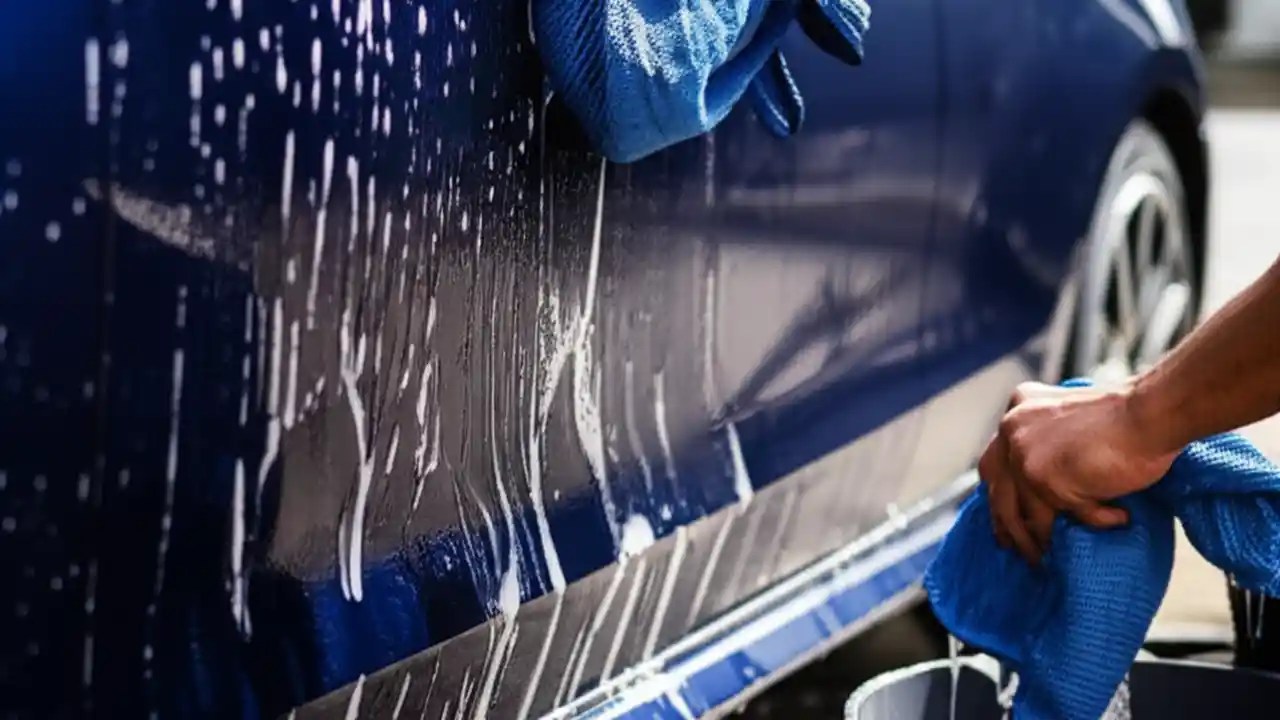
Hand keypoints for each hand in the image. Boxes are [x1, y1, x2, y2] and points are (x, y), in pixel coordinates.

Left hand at [979, 381, 1180, 562]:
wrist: (1149, 412)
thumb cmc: (1125, 415)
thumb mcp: (1069, 419)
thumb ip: (1047, 441)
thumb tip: (1038, 486)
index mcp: (1017, 410)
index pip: (994, 462)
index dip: (998, 492)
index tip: (1002, 516)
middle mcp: (1012, 431)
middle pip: (999, 492)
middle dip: (1006, 525)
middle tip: (1013, 547)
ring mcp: (1026, 458)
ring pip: (1027, 515)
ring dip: (1041, 540)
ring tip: (1052, 556)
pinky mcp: (1047, 482)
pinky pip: (1071, 515)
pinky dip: (1098, 521)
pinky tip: (1118, 518)